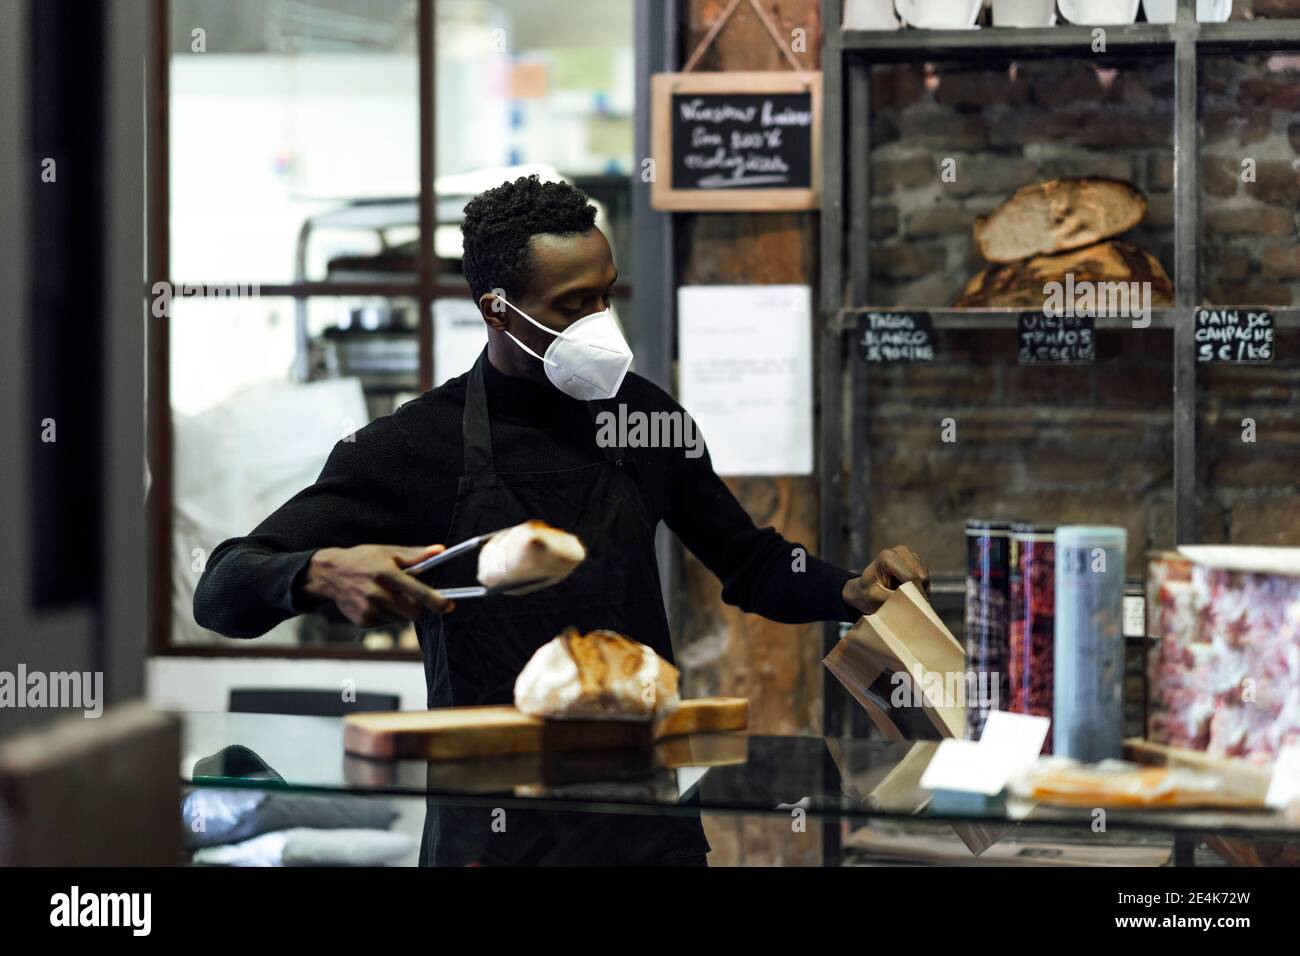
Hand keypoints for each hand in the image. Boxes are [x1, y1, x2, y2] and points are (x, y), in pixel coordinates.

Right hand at [301, 544, 454, 627]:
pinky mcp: (363, 621)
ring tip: (388, 595)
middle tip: (410, 596)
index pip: (418, 592)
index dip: (436, 601)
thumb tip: (440, 550)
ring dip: (401, 610)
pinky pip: (386, 623)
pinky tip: (376, 602)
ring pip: (401, 619)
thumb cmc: (362, 559)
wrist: (330, 574)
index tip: (448, 606)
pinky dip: (387, 615)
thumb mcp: (388, 552)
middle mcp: (378, 594)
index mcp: (386, 574)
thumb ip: (416, 555)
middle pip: (413, 613)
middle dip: (418, 607)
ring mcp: (369, 610)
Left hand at [842, 545, 929, 615]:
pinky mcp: (915, 563)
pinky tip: (907, 595)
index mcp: (887, 557)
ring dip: (919, 592)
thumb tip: (916, 604)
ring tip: (904, 600)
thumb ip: (896, 599)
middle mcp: (900, 552)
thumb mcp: (876, 599)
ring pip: (925, 578)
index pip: (910, 576)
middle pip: (921, 576)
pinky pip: (925, 580)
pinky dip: (920, 590)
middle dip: (918, 593)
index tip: (917, 609)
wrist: (863, 591)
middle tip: (909, 606)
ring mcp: (909, 556)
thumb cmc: (866, 594)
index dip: (916, 594)